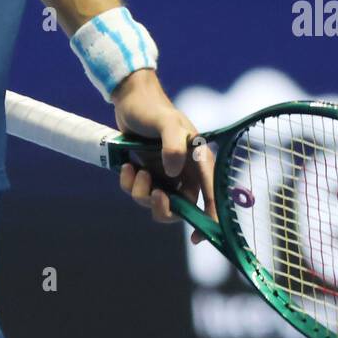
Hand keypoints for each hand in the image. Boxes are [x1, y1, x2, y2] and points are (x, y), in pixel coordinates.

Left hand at [113, 70, 216, 243]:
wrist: (129, 99)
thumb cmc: (153, 108)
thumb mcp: (166, 122)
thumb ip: (173, 144)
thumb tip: (173, 173)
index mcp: (198, 162)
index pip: (211, 196)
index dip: (209, 221)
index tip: (196, 238)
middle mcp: (184, 172)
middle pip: (181, 209)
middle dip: (164, 208)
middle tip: (153, 194)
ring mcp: (164, 175)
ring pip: (156, 203)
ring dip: (141, 193)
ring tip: (134, 171)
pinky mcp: (147, 174)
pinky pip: (138, 193)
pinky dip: (129, 185)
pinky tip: (126, 167)